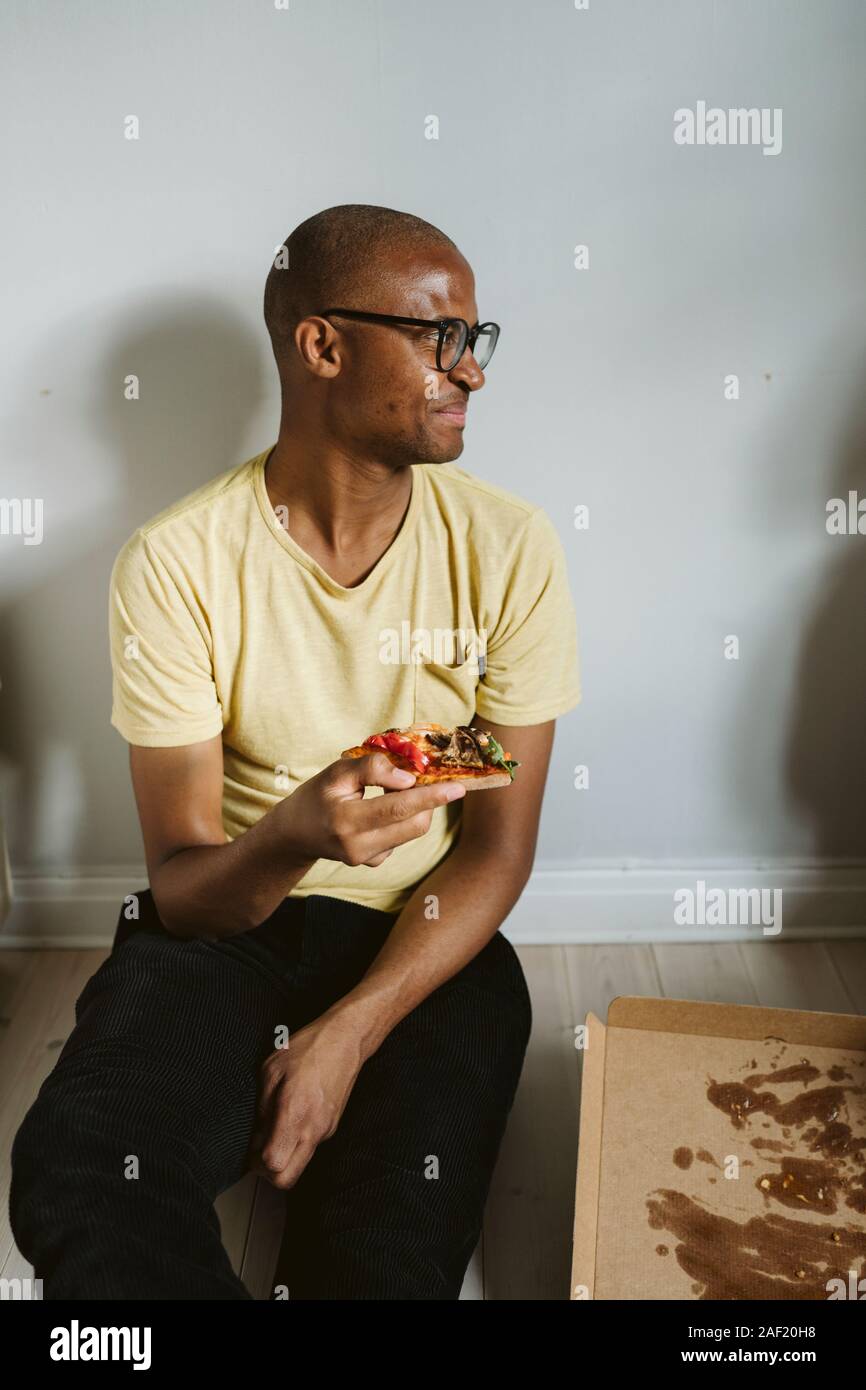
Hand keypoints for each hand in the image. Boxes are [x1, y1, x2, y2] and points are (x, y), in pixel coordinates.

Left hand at [247, 1010, 362, 1189]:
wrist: (346, 1039)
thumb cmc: (309, 1048)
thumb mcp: (272, 1070)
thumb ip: (262, 1107)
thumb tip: (257, 1135)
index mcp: (295, 1113)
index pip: (273, 1163)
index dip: (256, 1162)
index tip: (250, 1149)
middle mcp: (313, 1128)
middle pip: (287, 1179)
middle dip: (268, 1173)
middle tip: (258, 1152)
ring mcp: (325, 1130)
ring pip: (299, 1165)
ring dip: (283, 1157)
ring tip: (275, 1130)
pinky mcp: (332, 1127)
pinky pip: (309, 1147)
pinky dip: (296, 1143)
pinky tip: (292, 1119)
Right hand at [278, 752, 465, 868]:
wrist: (296, 832)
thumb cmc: (318, 795)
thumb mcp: (337, 772)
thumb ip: (372, 768)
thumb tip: (409, 778)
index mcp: (346, 820)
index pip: (397, 808)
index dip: (430, 796)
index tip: (457, 787)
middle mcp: (358, 846)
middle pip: (413, 824)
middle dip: (428, 800)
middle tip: (422, 778)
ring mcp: (367, 860)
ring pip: (412, 832)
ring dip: (414, 809)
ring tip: (392, 792)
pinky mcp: (373, 863)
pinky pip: (401, 839)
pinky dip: (401, 821)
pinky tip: (380, 812)